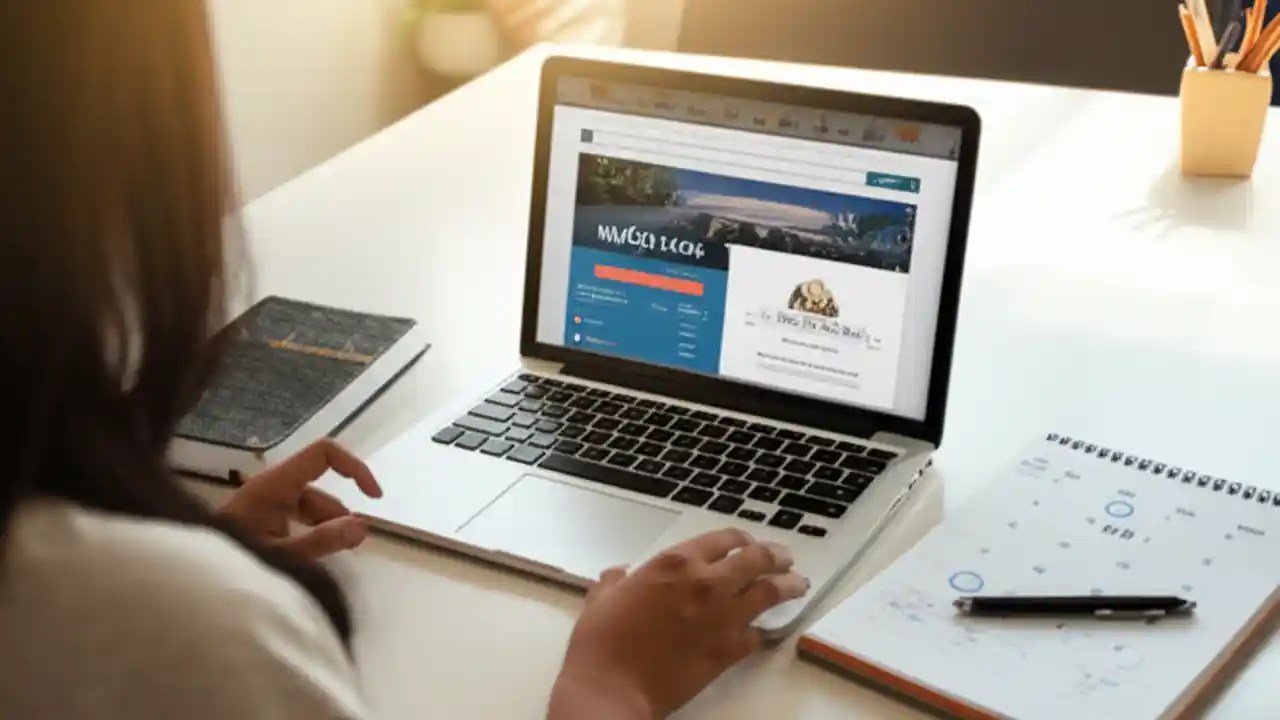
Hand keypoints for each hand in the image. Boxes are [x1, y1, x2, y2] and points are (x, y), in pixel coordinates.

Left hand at [218, 439, 381, 559]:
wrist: (191, 585)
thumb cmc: (231, 563)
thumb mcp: (282, 555)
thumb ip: (323, 540)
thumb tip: (363, 526)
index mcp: (274, 484)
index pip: (323, 454)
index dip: (354, 468)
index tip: (373, 497)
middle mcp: (272, 488)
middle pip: (321, 490)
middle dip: (340, 516)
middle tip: (353, 545)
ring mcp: (267, 506)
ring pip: (312, 510)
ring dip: (327, 530)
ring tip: (332, 558)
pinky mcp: (264, 523)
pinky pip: (299, 522)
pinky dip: (313, 536)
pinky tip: (315, 559)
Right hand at [548, 529, 808, 719]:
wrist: (611, 687)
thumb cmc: (600, 642)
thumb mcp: (601, 599)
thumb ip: (615, 581)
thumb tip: (619, 574)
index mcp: (674, 562)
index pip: (723, 539)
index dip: (740, 540)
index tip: (747, 544)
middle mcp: (704, 581)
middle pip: (757, 559)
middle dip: (776, 556)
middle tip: (785, 559)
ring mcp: (722, 615)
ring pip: (769, 592)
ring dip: (788, 586)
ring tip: (799, 585)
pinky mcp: (729, 649)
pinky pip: (759, 635)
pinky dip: (764, 631)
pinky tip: (767, 631)